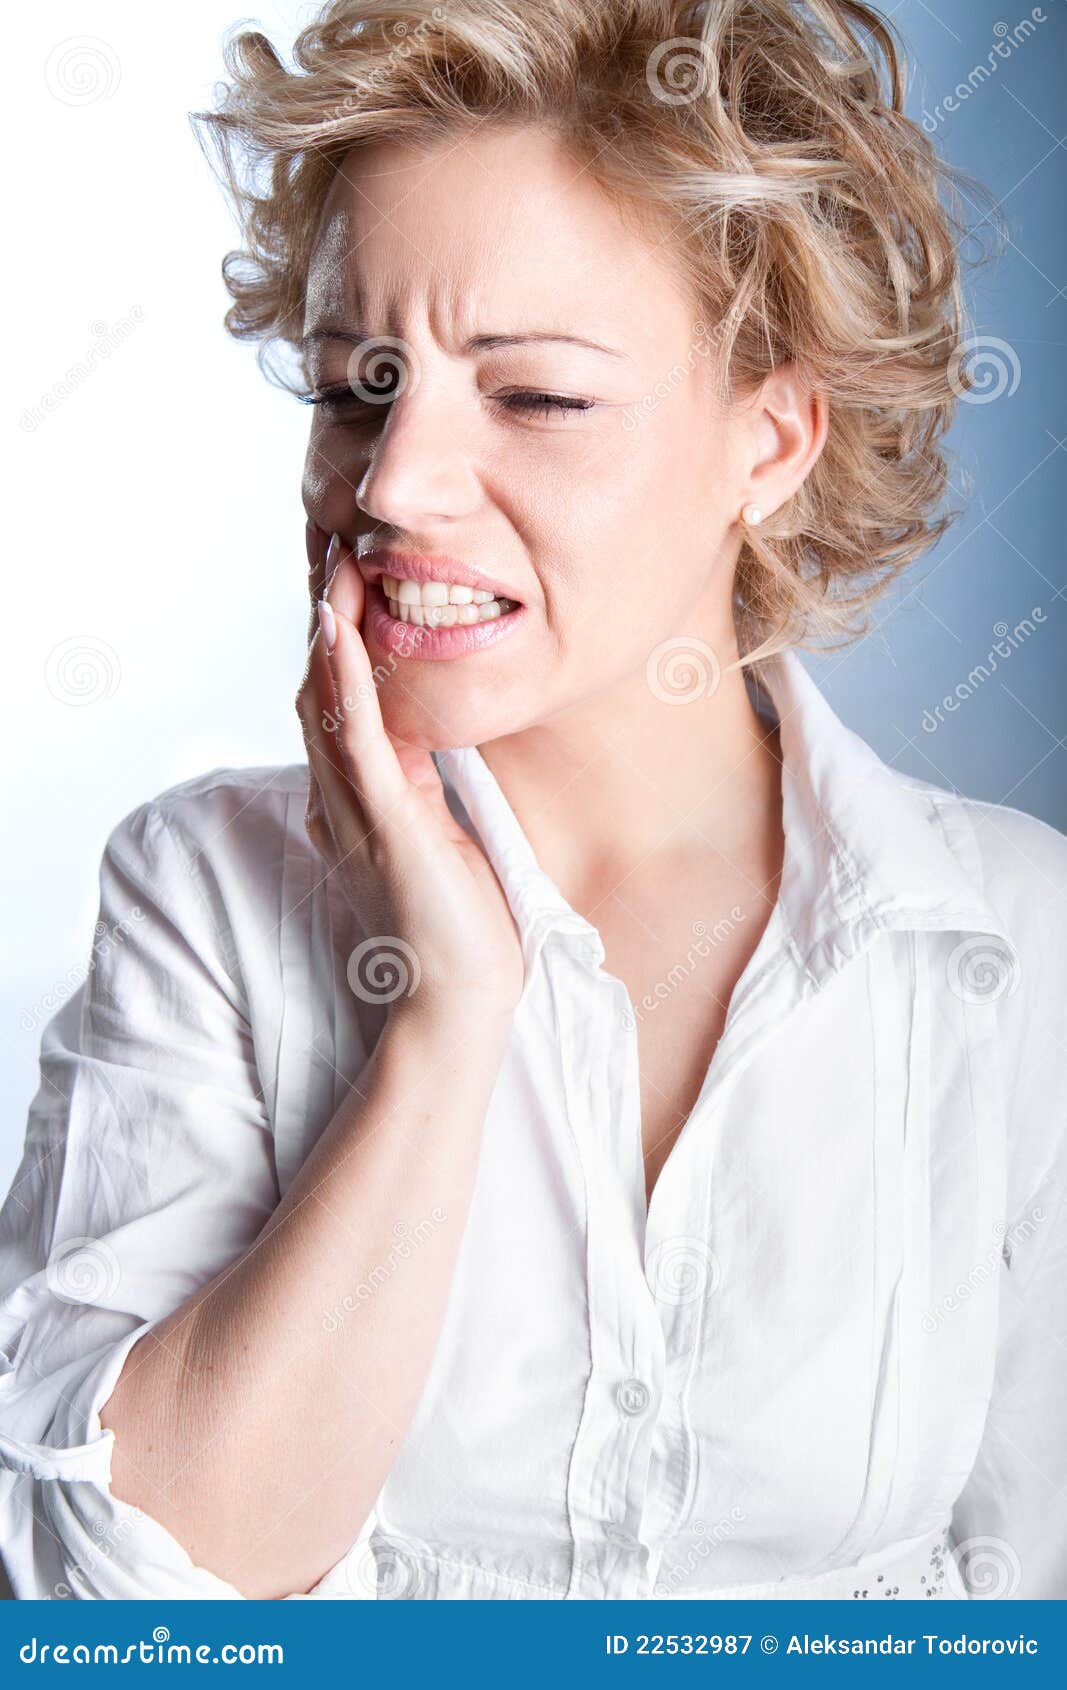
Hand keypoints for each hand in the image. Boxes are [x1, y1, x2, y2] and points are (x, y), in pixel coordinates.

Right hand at [295, 525, 525, 1019]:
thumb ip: (428, 785)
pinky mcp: (380, 825)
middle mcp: (343, 797)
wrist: (462, 998)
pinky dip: (343, 679)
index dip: (338, 633)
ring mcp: (355, 810)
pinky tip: (340, 626)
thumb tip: (433, 736)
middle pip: (320, 686)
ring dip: (327, 627)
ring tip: (333, 560)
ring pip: (326, 700)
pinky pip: (354, 738)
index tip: (351, 571)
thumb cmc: (463, 924)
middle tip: (331, 541)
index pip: (340, 699)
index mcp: (362, 797)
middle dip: (324, 614)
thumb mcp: (446, 833)